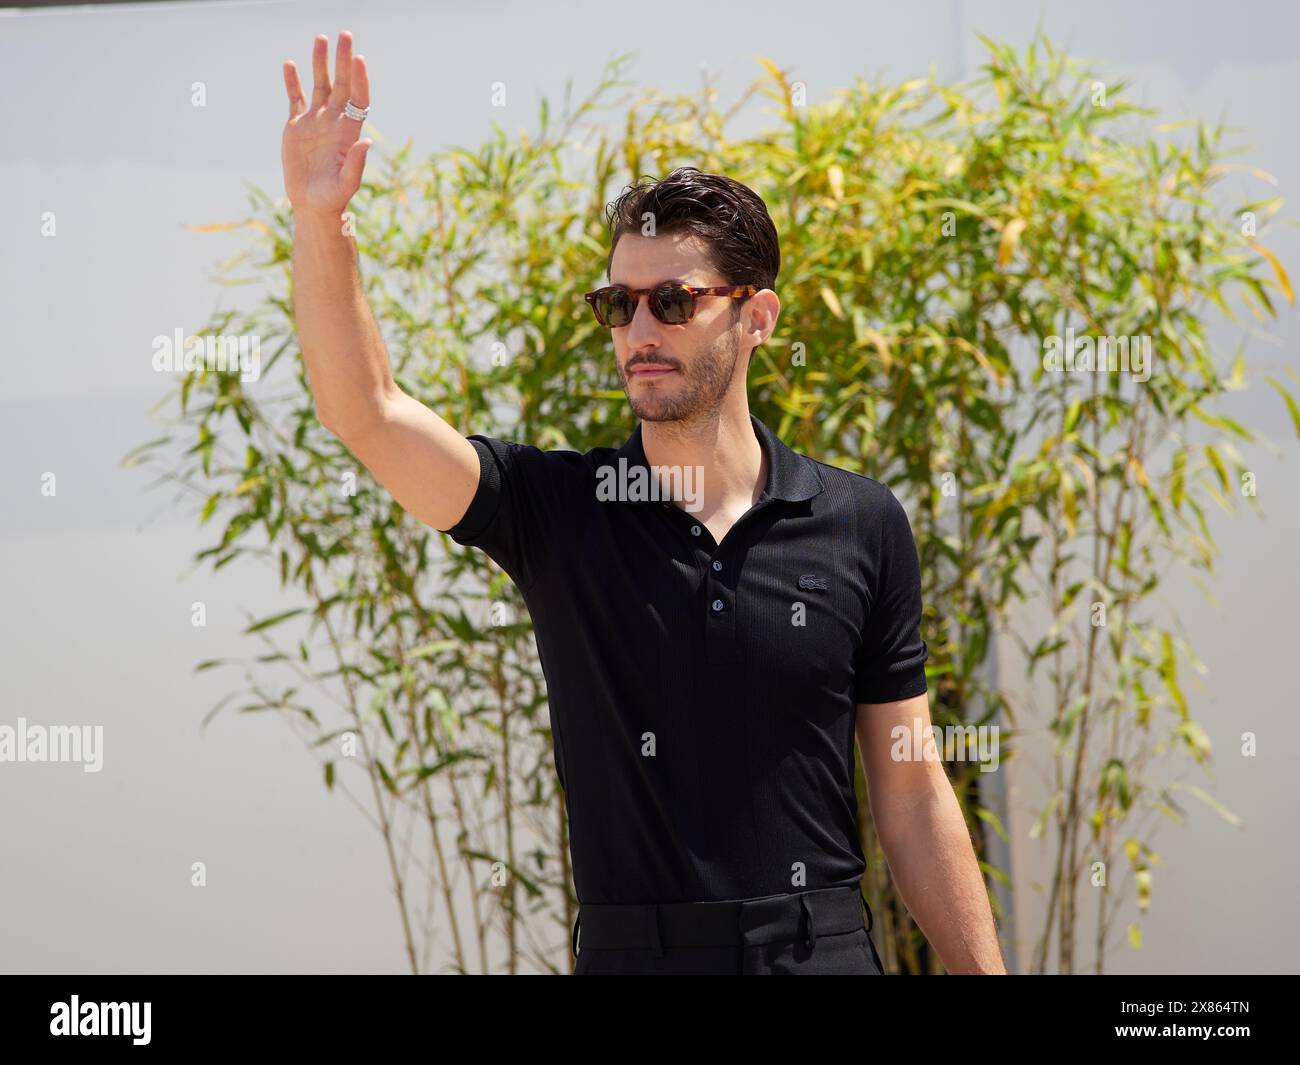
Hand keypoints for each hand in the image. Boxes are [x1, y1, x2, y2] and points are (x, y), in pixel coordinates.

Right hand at [281, 31, 371, 216]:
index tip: (359, 60)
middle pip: (340, 84)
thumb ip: (356, 164)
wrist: (312, 204)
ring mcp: (315, 121)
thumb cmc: (333, 198)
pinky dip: (292, 82)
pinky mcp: (296, 126)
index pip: (357, 99)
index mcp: (349, 132)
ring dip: (320, 63)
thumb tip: (367, 143)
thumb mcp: (346, 184)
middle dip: (343, 60)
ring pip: (319, 85)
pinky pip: (295, 98)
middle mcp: (334, 121)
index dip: (359, 80)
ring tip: (321, 39)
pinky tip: (290, 65)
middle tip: (345, 35)